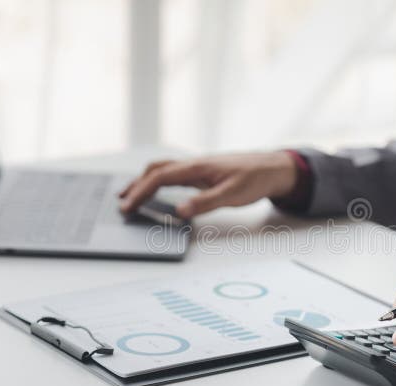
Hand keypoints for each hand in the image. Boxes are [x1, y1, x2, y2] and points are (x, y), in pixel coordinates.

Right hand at [119, 152, 298, 218]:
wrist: (274, 167)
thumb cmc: (256, 178)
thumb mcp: (232, 194)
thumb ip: (205, 203)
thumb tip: (179, 212)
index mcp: (196, 167)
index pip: (159, 178)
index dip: (140, 192)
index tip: (127, 207)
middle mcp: (193, 164)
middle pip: (155, 170)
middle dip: (136, 185)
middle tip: (121, 202)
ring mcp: (198, 167)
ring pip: (163, 169)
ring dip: (145, 181)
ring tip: (131, 194)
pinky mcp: (204, 172)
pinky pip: (174, 173)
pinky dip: (158, 180)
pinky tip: (158, 190)